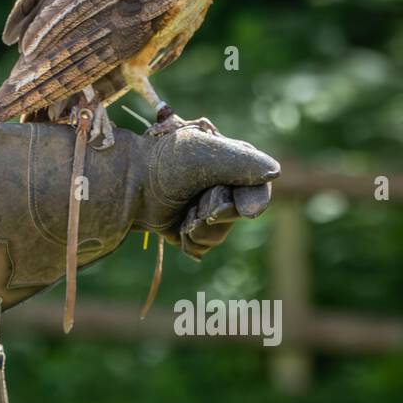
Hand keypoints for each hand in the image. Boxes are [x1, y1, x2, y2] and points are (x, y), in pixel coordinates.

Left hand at [137, 126, 279, 258]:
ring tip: (183, 212)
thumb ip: (241, 163)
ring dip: (200, 228)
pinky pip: (203, 247)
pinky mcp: (191, 229)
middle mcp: (224, 185)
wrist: (127, 182)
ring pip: (220, 234)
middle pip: (239, 214)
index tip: (245, 211)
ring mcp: (207, 208)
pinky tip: (176, 226)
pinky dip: (189, 240)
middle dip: (215, 212)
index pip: (260, 187)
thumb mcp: (203, 154)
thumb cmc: (163, 162)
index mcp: (234, 161)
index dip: (252, 201)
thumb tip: (275, 172)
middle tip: (195, 201)